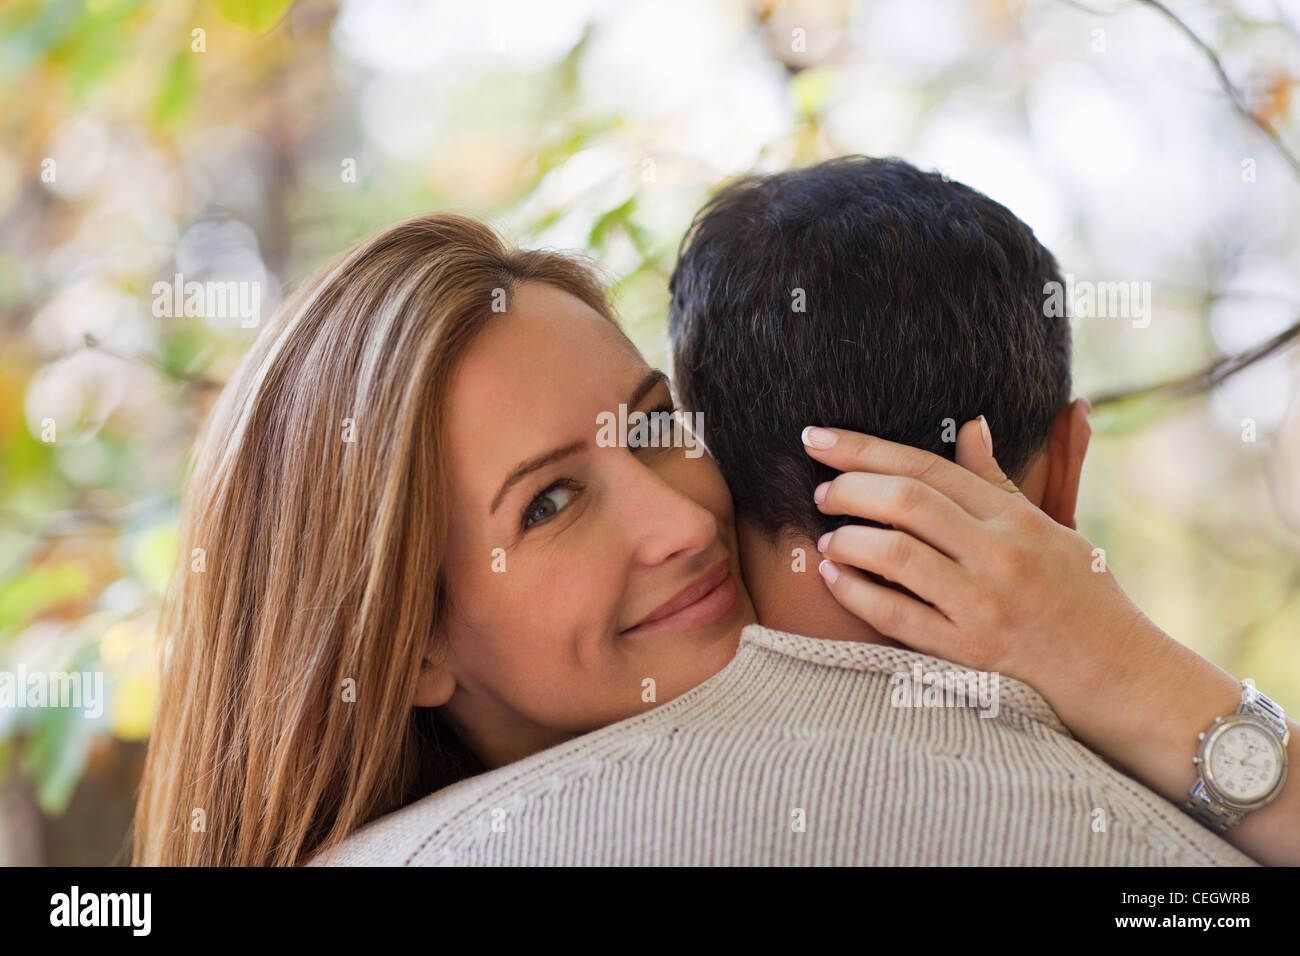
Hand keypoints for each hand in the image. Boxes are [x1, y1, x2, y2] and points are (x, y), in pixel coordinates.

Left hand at [800, 415, 1149, 688]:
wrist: (1119, 677)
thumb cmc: (1082, 597)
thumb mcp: (1051, 527)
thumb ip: (999, 481)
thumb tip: (970, 427)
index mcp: (1016, 518)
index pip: (927, 467)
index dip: (863, 448)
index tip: (819, 437)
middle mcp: (1000, 554)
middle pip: (906, 502)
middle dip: (848, 489)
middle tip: (821, 491)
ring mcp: (983, 605)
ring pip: (895, 555)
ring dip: (847, 540)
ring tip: (827, 537)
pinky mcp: (968, 653)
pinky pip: (896, 616)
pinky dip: (856, 592)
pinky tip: (835, 578)